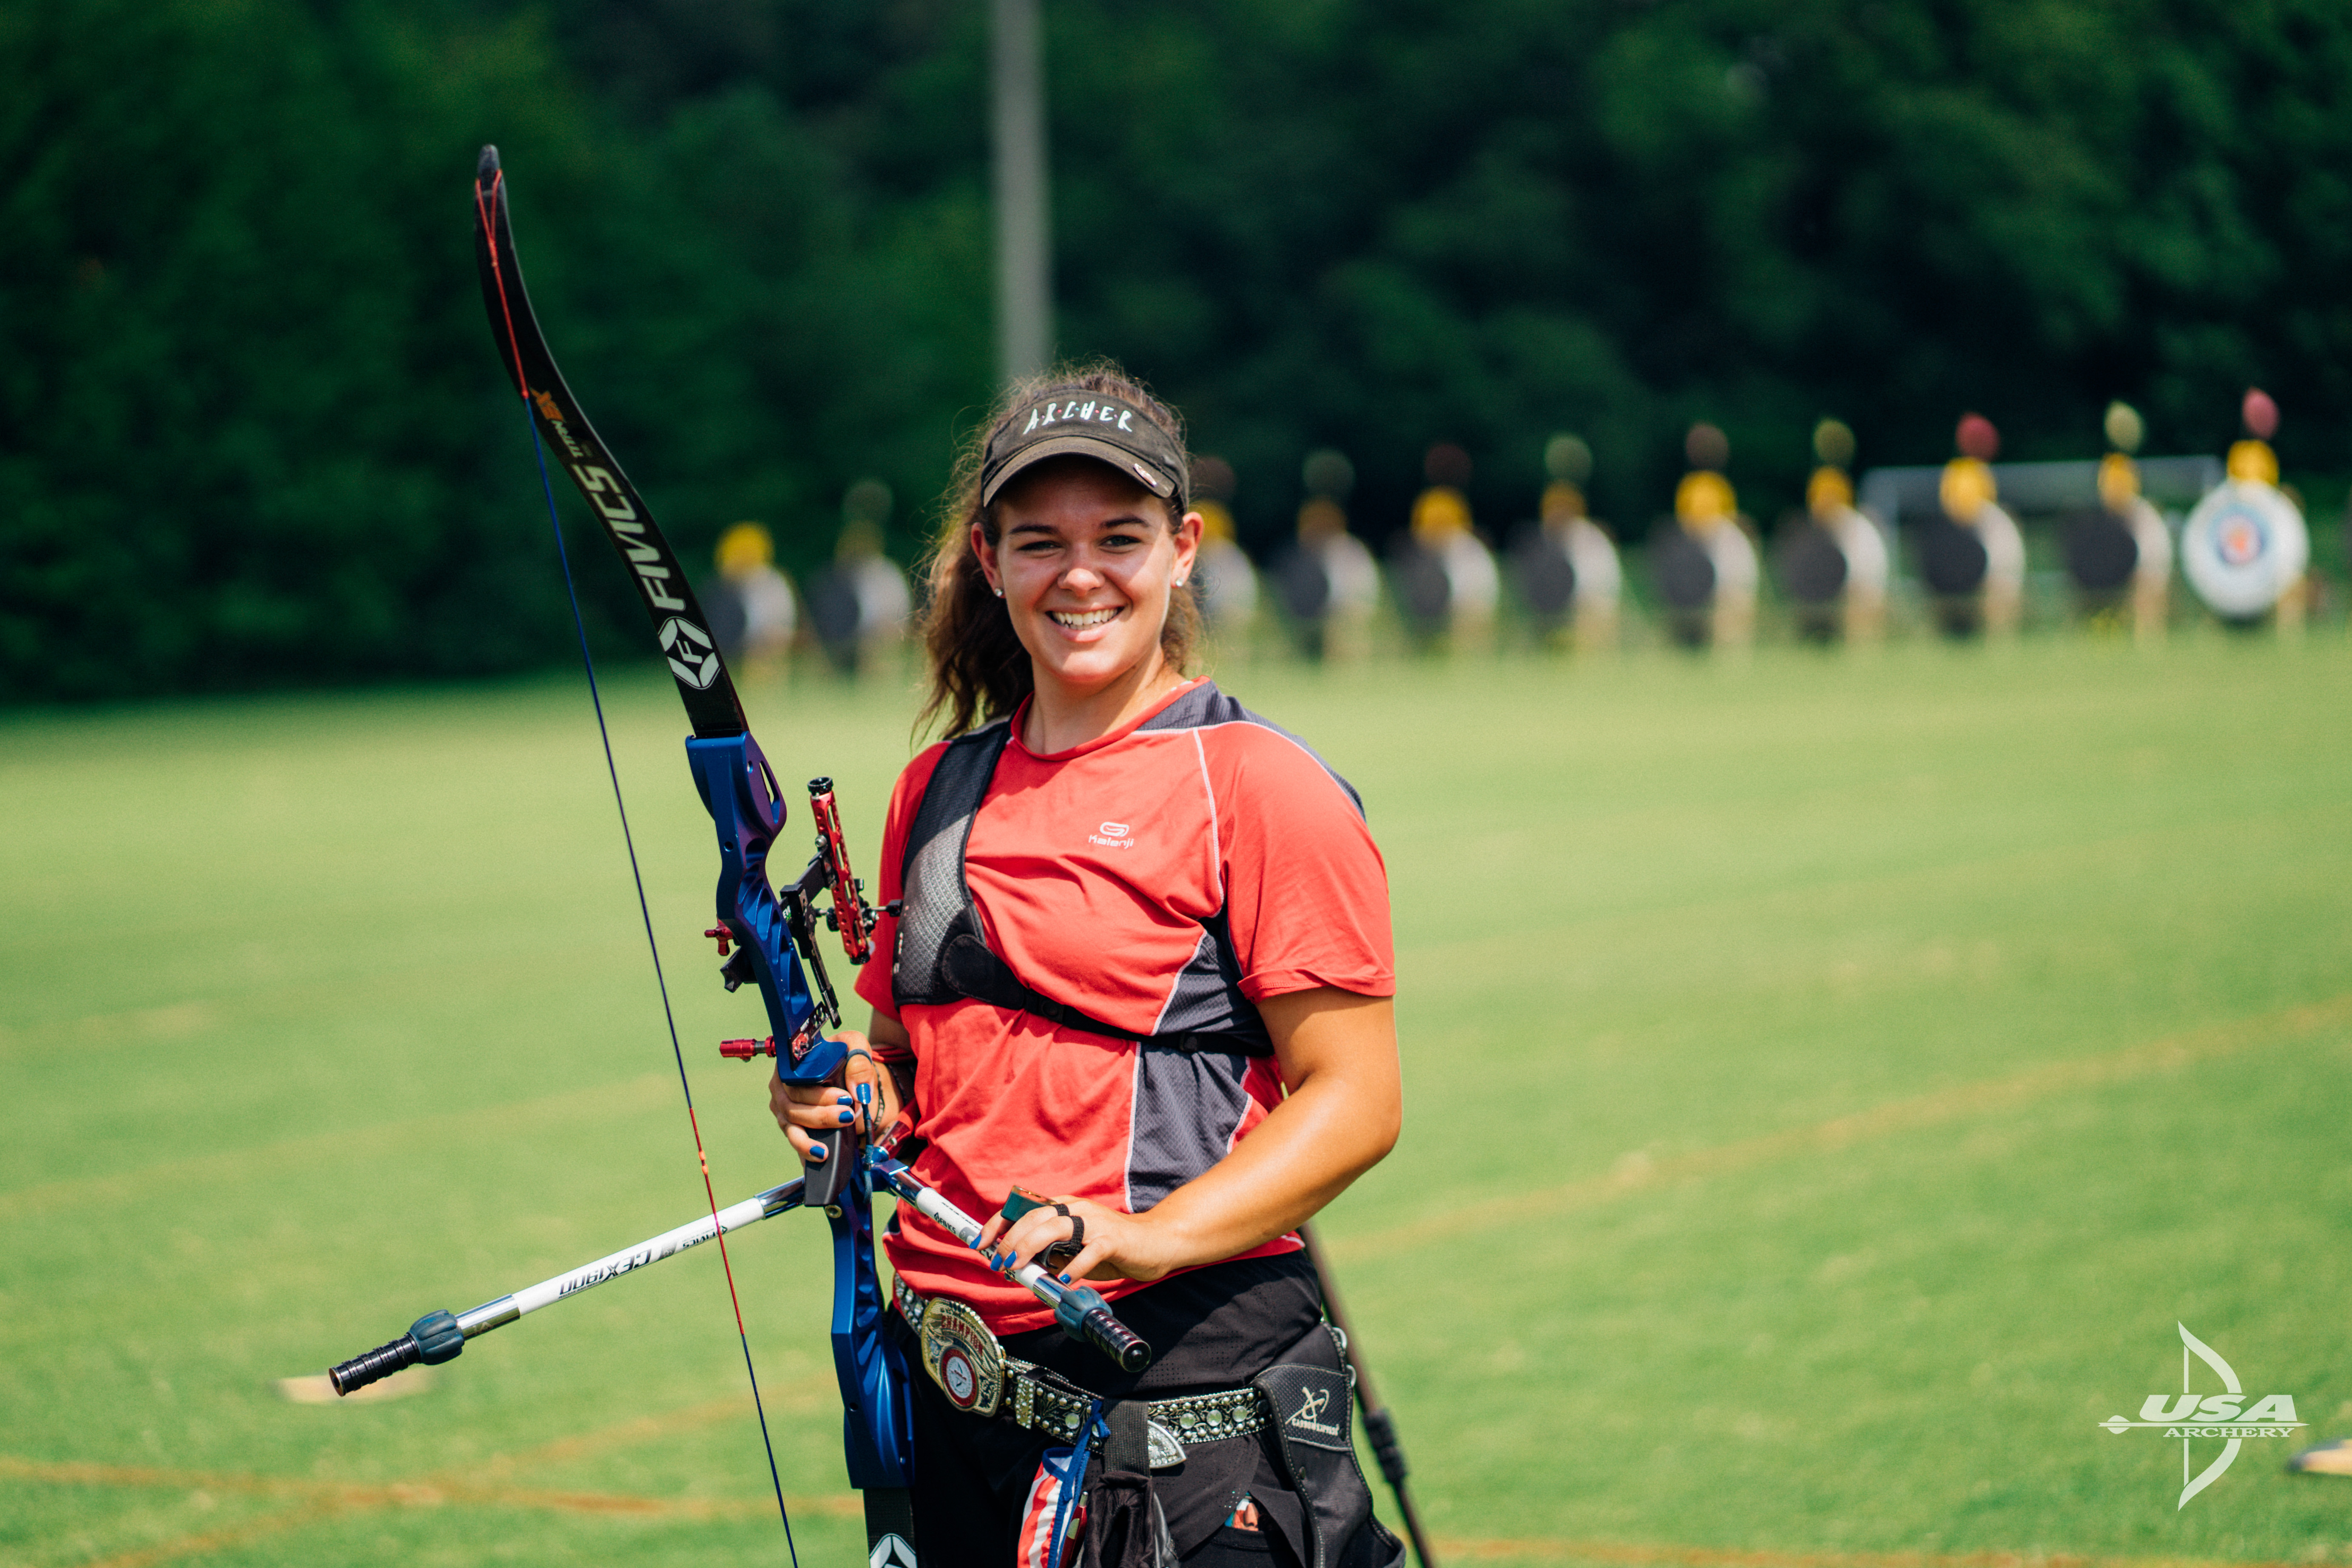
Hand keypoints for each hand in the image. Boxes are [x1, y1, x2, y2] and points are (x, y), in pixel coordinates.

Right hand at [769, 1031, 902, 1164]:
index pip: (796, 1079)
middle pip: (792, 1104)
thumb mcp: (858, 1050)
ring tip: (826, 1148)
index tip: (845, 1098)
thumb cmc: (849, 1061)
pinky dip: (805, 1148)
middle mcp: (782, 1084)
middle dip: (821, 1114)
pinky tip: (819, 1155)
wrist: (853, 1082)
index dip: (818, 1092)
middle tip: (848, 1116)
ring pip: (790, 1124)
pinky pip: (794, 1138)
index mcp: (794, 1062)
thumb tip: (857, 1090)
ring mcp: (784, 1106)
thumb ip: (859, 1062)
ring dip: (809, 1137)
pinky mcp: (791, 1124)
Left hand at [976, 1194, 1178, 1285]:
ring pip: (1055, 1228)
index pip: (1024, 1210)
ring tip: (1019, 1268)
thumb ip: (1051, 1254)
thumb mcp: (1074, 1249)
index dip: (999, 1224)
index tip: (982, 1244)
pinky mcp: (1111, 1239)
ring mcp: (1094, 1223)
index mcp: (1064, 1208)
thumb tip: (1023, 1268)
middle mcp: (1076, 1209)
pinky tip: (1063, 1283)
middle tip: (1000, 1264)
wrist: (1155, 1242)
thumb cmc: (1111, 1247)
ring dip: (1031, 1247)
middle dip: (1011, 1241)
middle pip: (1035, 1218)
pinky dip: (1073, 1268)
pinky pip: (1088, 1252)